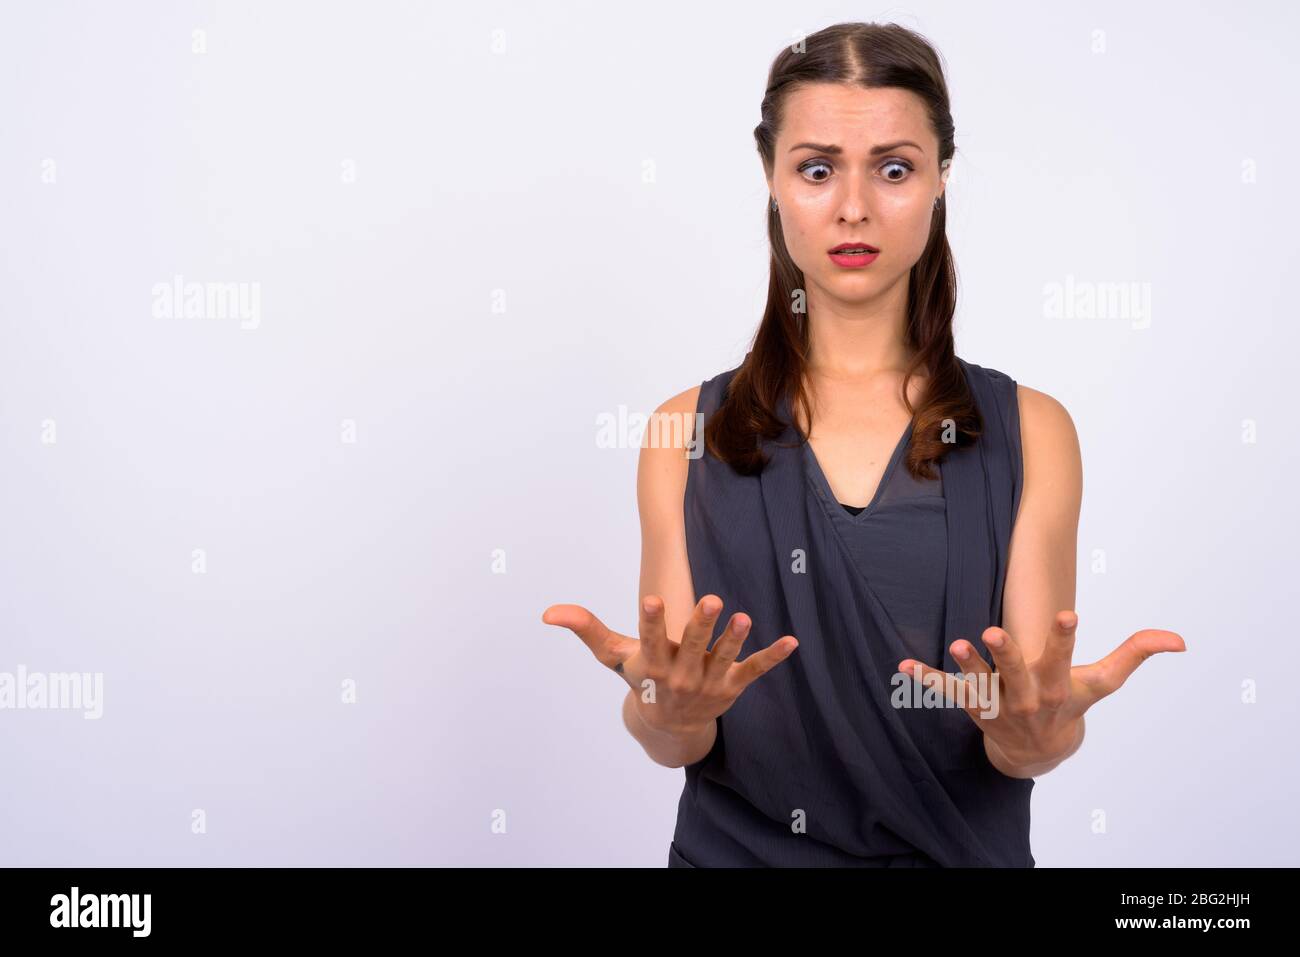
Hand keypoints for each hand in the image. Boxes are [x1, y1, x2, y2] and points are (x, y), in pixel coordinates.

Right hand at [542, 593, 798, 736]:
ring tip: (745, 617)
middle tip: (713, 599)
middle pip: (692, 648)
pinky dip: (773, 658)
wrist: (669, 727)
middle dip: (702, 626)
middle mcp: (681, 676)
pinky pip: (755, 671)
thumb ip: (586, 629)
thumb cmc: (641, 679)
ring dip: (735, 640)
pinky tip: (792, 641)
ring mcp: (710, 683)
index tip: (654, 600)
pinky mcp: (733, 686)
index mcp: (652, 665)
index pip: (652, 640)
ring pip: (724, 659)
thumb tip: (549, 612)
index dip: (653, 621)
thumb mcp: (614, 656)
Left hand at [897, 611, 1185, 769]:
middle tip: (992, 632)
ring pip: (980, 684)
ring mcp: (998, 705)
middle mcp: (1026, 697)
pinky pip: (946, 694)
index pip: (1063, 658)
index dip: (1064, 637)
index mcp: (1057, 686)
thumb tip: (1178, 640)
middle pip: (1016, 674)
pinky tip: (902, 665)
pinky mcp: (973, 708)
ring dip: (966, 667)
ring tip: (956, 643)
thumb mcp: (1101, 683)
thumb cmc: (1070, 705)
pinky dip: (924, 679)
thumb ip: (1134, 655)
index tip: (1067, 612)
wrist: (1039, 755)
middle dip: (1005, 654)